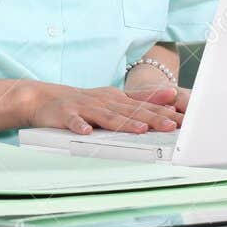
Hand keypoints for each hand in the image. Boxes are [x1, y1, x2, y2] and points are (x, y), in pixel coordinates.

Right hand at [21, 82, 179, 134]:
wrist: (42, 98)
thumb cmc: (82, 101)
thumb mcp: (113, 97)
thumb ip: (141, 97)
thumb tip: (171, 95)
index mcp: (116, 99)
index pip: (144, 106)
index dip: (164, 112)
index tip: (184, 119)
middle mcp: (103, 102)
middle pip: (130, 111)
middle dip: (151, 118)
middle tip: (170, 125)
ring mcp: (84, 107)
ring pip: (106, 116)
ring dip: (123, 122)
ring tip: (139, 129)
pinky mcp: (65, 114)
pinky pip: (73, 121)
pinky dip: (79, 125)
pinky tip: (86, 132)